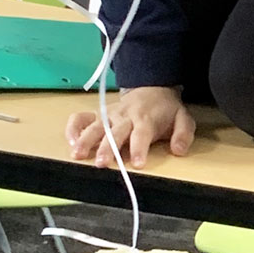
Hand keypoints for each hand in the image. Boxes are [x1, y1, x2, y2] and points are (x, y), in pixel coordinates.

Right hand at [65, 86, 195, 168]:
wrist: (153, 89)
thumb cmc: (166, 110)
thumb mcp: (183, 118)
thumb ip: (183, 134)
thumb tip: (179, 150)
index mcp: (146, 118)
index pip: (141, 134)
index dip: (139, 149)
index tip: (137, 164)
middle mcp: (124, 116)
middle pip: (114, 132)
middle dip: (107, 148)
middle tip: (101, 164)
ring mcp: (109, 114)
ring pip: (95, 126)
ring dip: (85, 140)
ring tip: (77, 155)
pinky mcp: (98, 114)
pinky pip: (81, 118)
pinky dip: (73, 128)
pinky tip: (70, 142)